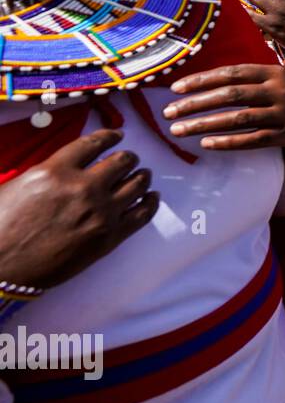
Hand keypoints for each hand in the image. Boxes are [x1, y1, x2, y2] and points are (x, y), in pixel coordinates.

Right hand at [0, 129, 158, 289]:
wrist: (3, 267)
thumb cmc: (2, 227)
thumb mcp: (19, 185)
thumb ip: (49, 171)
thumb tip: (70, 165)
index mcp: (56, 170)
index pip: (94, 143)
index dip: (110, 136)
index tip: (117, 135)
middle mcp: (83, 188)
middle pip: (122, 161)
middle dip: (128, 158)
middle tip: (130, 159)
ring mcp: (100, 212)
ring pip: (137, 183)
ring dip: (142, 176)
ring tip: (143, 175)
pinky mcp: (110, 236)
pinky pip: (143, 213)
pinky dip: (151, 201)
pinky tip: (152, 197)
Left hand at [164, 64, 284, 149]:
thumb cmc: (283, 94)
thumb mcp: (270, 78)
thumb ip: (242, 78)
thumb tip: (197, 85)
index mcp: (271, 72)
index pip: (230, 73)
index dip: (201, 81)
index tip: (174, 90)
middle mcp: (278, 91)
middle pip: (231, 96)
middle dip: (196, 104)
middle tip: (169, 113)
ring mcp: (282, 114)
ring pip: (238, 120)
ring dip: (205, 125)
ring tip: (179, 130)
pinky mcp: (284, 135)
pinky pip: (251, 140)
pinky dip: (227, 143)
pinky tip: (206, 144)